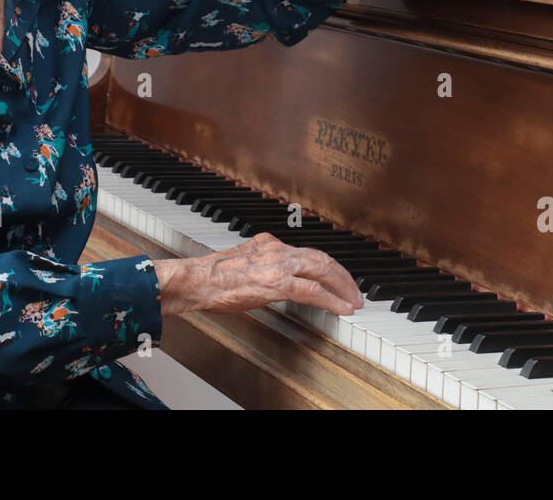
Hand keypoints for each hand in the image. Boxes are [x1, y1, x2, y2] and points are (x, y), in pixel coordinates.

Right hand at [152, 233, 362, 317]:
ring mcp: (278, 263)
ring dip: (342, 287)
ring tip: (354, 301)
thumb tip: (276, 280)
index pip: (307, 253)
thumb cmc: (212, 278)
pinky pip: (312, 290)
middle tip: (355, 292)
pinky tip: (341, 308)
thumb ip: (263, 266)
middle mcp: (277, 249)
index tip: (337, 279)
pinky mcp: (276, 282)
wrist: (197, 280)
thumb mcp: (242, 264)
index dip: (327, 267)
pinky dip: (331, 299)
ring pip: (322, 270)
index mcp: (269, 243)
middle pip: (321, 258)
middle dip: (342, 276)